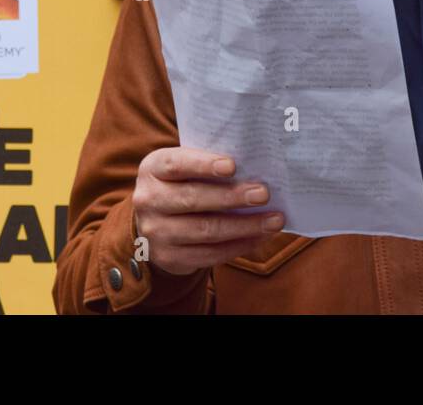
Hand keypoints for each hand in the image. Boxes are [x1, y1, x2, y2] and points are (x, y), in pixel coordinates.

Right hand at [132, 146, 284, 275]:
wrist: (156, 220)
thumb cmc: (183, 183)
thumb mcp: (186, 167)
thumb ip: (210, 165)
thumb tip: (256, 168)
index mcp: (153, 169)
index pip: (177, 164)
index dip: (203, 165)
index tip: (233, 166)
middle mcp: (148, 200)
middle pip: (193, 199)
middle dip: (232, 197)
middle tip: (263, 194)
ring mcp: (156, 232)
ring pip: (205, 230)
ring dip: (244, 226)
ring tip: (273, 220)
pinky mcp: (169, 258)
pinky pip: (209, 254)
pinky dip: (239, 246)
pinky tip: (259, 237)